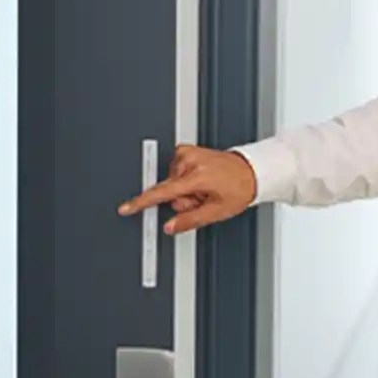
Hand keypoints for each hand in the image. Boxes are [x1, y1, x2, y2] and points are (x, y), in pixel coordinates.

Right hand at [117, 145, 257, 234]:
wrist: (252, 170)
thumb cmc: (239, 188)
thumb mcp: (217, 211)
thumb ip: (190, 220)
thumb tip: (169, 226)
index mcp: (196, 176)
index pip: (162, 192)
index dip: (141, 202)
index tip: (126, 208)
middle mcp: (190, 161)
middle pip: (170, 191)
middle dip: (184, 200)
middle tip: (204, 198)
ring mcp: (188, 153)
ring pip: (173, 183)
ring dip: (187, 190)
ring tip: (206, 188)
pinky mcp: (187, 150)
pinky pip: (177, 172)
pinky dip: (186, 179)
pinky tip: (201, 179)